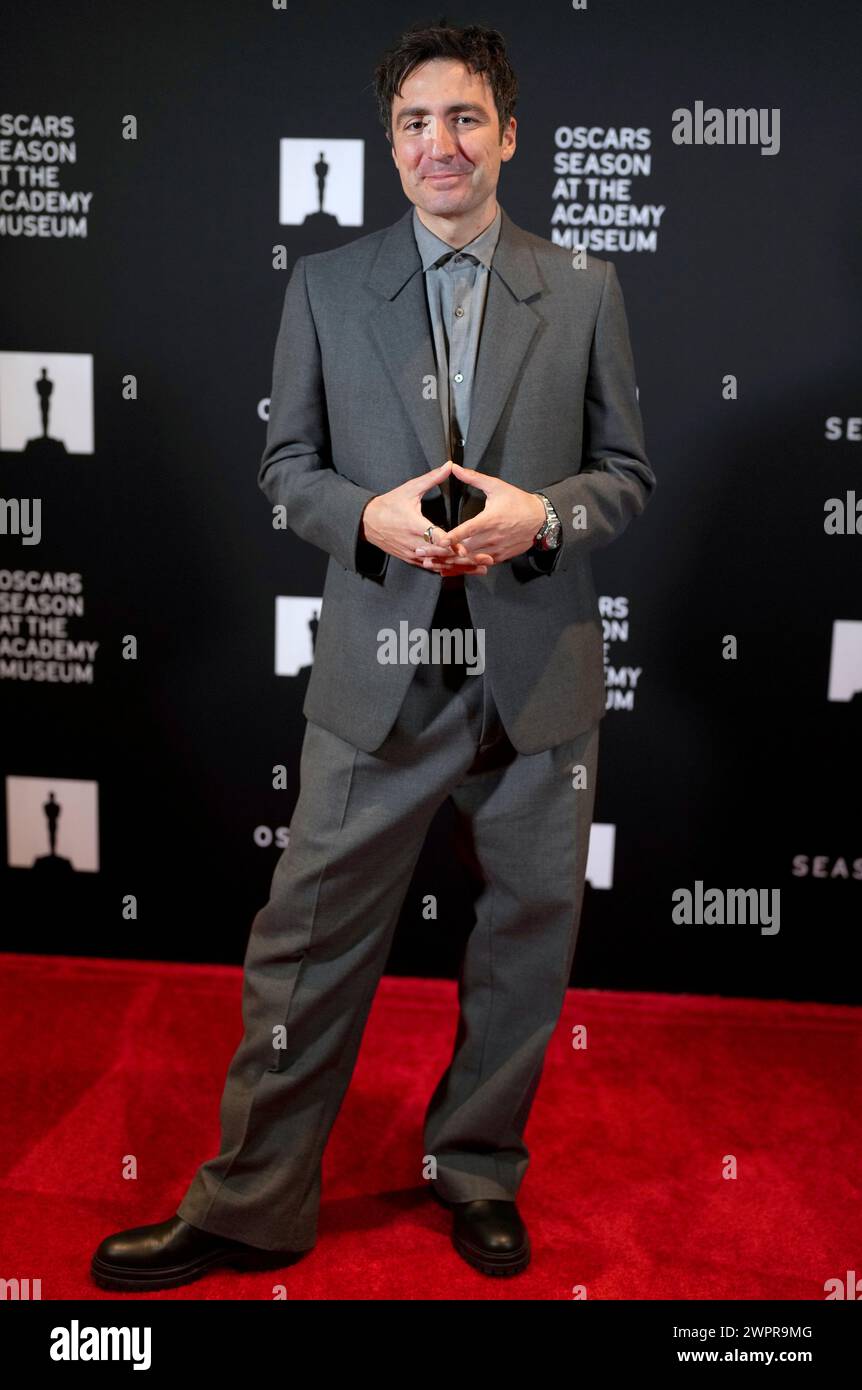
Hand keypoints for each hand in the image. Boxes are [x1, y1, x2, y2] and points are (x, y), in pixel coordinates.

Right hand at [361, 460, 494, 574]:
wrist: (368, 522)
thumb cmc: (389, 504)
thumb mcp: (410, 489)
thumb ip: (432, 478)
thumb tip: (449, 465)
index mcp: (414, 525)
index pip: (435, 537)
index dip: (451, 543)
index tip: (466, 547)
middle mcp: (414, 544)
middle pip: (442, 555)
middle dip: (465, 558)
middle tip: (486, 559)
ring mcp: (413, 554)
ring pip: (440, 564)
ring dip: (461, 567)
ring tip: (482, 568)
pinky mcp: (412, 560)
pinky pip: (433, 567)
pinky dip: (450, 569)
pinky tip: (465, 571)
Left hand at [417, 463, 545, 567]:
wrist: (541, 520)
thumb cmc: (518, 502)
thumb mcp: (496, 486)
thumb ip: (473, 478)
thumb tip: (454, 467)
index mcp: (490, 520)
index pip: (467, 530)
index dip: (451, 536)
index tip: (436, 539)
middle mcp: (492, 537)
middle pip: (464, 549)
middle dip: (442, 552)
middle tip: (423, 552)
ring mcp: (496, 550)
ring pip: (469, 560)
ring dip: (449, 563)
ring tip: (431, 564)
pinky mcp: (499, 557)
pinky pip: (479, 565)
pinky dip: (464, 567)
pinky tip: (449, 569)